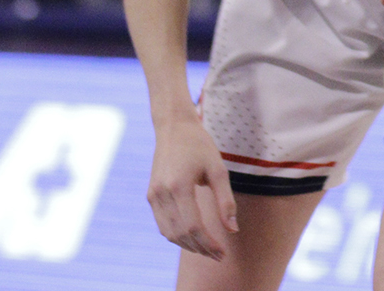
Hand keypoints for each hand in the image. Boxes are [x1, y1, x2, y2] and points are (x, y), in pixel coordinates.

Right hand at [146, 114, 237, 260]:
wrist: (174, 128)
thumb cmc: (200, 146)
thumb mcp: (218, 170)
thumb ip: (226, 201)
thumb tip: (233, 229)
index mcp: (179, 186)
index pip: (193, 226)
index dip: (208, 243)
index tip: (222, 252)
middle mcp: (162, 193)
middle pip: (180, 233)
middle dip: (200, 248)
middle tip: (219, 255)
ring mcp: (153, 195)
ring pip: (168, 233)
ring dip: (188, 245)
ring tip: (208, 250)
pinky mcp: (151, 196)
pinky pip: (162, 224)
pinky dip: (177, 235)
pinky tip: (193, 237)